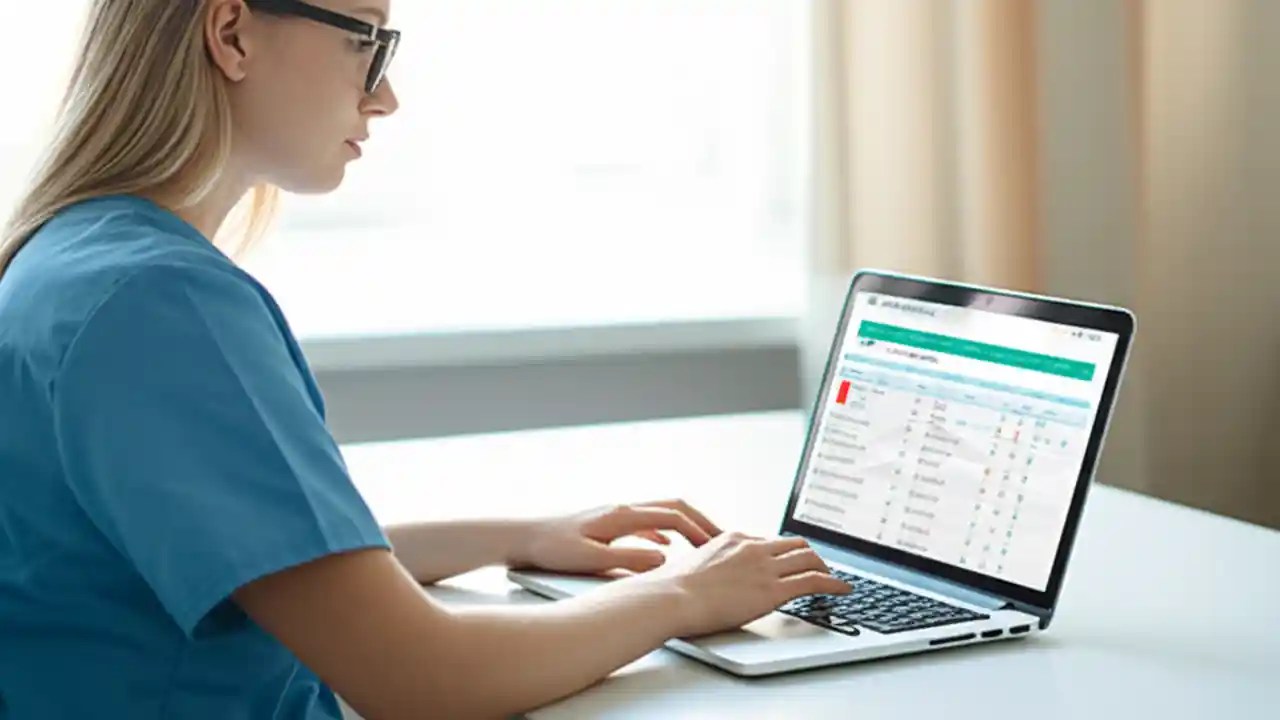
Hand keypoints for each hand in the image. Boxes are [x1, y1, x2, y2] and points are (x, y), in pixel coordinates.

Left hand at [509, 499, 722, 574]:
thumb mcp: (590, 558)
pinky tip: (667, 550)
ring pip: (662, 513)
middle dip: (702, 522)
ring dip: (686, 526)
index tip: (719, 547)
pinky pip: (648, 523)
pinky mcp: (608, 524)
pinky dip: (666, 533)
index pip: (673, 518)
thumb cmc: (551, 548)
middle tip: (724, 540)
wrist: (522, 537)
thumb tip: (663, 560)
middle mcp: (622, 510)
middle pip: (674, 507)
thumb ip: (627, 560)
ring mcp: (616, 515)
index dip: (700, 531)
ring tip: (704, 545)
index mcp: (622, 516)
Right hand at [638, 531, 852, 637]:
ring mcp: (764, 567)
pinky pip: (814, 581)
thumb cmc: (672, 589)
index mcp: (733, 539)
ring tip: (833, 578)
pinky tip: (842, 590)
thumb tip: (706, 578)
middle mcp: (752, 547)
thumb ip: (708, 567)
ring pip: (808, 558)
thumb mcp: (692, 566)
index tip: (788, 560)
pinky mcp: (773, 589)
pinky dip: (833, 584)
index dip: (782, 553)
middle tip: (817, 565)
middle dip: (809, 554)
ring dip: (824, 567)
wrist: (671, 598)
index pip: (768, 542)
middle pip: (793, 544)